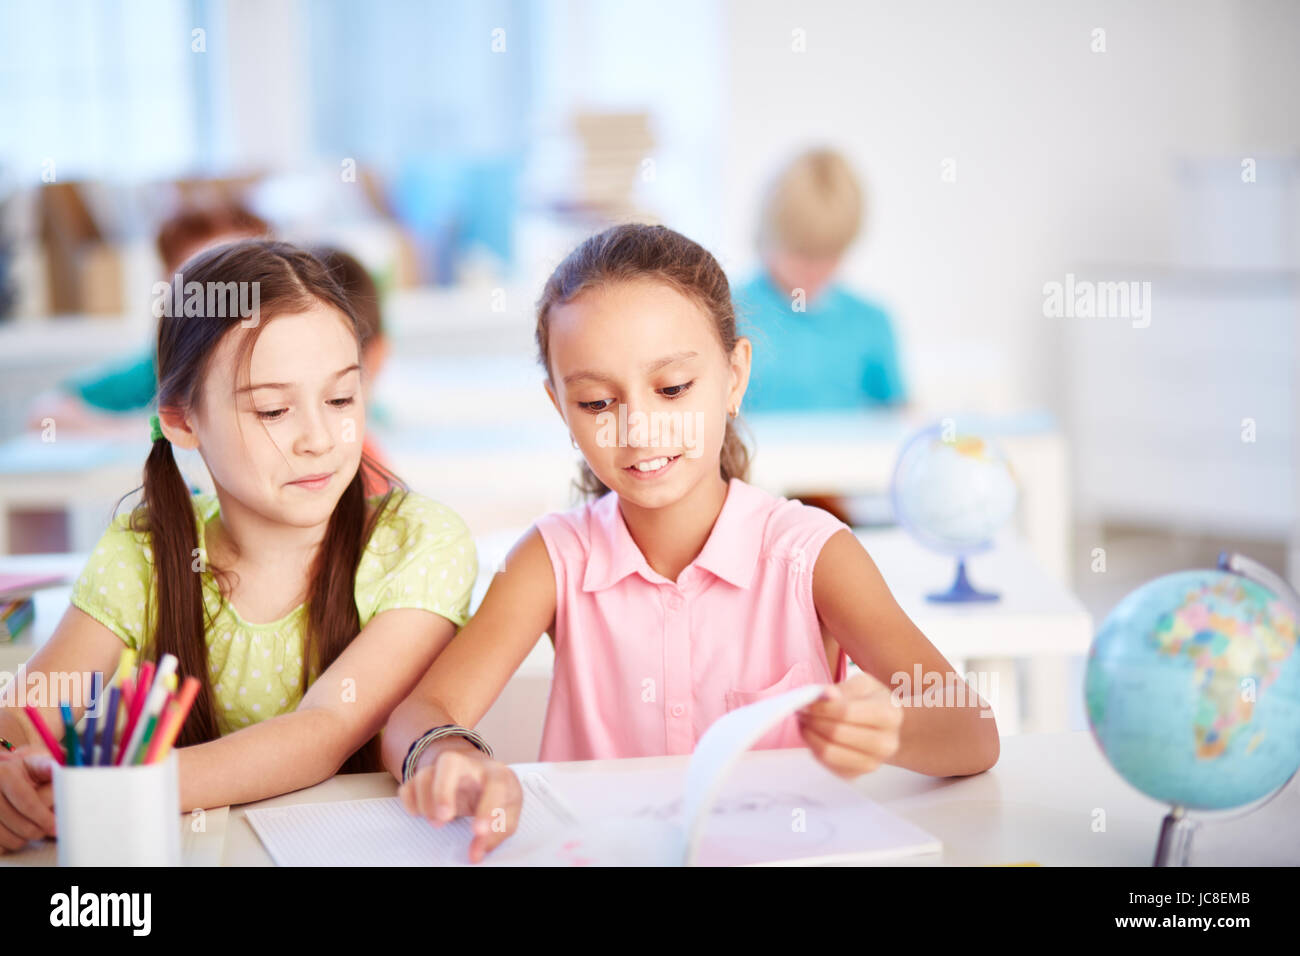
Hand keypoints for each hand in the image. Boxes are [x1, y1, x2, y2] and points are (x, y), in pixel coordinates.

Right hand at [0, 748, 57, 851]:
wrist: (1, 781)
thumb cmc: (23, 774)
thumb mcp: (34, 765)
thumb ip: (47, 768)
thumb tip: (59, 772)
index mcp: (5, 774)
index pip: (27, 801)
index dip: (44, 817)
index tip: (56, 827)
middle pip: (18, 822)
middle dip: (38, 830)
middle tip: (49, 830)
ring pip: (8, 838)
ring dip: (25, 838)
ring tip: (33, 828)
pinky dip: (10, 843)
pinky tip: (17, 832)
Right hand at [397, 740, 521, 862]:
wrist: (484, 774)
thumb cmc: (498, 794)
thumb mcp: (509, 812)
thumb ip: (497, 832)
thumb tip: (476, 854)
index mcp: (495, 772)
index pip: (494, 784)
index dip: (487, 808)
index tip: (479, 832)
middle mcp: (468, 766)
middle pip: (449, 762)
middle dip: (442, 791)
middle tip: (444, 817)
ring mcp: (444, 771)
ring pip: (425, 774)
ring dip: (425, 801)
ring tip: (436, 822)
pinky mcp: (427, 780)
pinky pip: (409, 785)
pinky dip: (410, 801)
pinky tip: (418, 813)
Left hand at [797, 671, 902, 777]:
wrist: (883, 727)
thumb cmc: (871, 701)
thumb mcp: (863, 685)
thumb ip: (843, 688)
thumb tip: (826, 694)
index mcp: (890, 715)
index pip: (846, 712)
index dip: (821, 707)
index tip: (807, 701)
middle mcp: (886, 744)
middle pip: (836, 733)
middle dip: (813, 720)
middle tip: (801, 710)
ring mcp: (872, 763)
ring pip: (829, 752)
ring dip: (809, 735)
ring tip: (805, 722)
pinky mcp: (856, 775)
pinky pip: (826, 764)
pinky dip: (814, 748)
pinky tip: (813, 734)